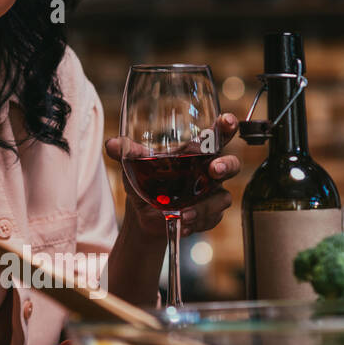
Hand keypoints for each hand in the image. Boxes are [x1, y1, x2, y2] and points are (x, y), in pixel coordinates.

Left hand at [105, 112, 241, 238]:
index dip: (226, 127)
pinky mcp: (209, 215)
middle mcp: (208, 171)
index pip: (217, 136)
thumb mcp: (135, 164)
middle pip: (231, 165)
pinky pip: (211, 219)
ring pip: (221, 197)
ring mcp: (211, 194)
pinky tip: (181, 223)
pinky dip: (196, 222)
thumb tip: (112, 145)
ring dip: (204, 206)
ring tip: (183, 213)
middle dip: (227, 166)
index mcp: (196, 152)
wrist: (143, 212)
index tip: (227, 121)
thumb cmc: (146, 179)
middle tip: (214, 170)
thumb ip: (126, 152)